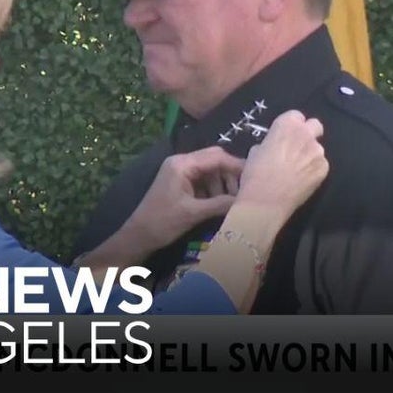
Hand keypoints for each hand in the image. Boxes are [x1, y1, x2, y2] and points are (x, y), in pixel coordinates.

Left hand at [121, 146, 244, 252]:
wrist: (139, 236)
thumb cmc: (163, 222)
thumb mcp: (193, 213)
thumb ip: (220, 204)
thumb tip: (246, 201)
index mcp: (182, 164)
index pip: (216, 157)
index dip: (236, 165)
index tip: (254, 177)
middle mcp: (182, 162)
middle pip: (214, 160)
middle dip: (230, 175)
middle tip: (243, 193)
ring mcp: (181, 172)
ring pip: (211, 171)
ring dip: (222, 185)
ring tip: (231, 202)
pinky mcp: (181, 183)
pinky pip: (203, 180)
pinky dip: (214, 190)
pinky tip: (220, 203)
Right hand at [234, 110, 328, 219]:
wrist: (265, 201)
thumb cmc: (255, 174)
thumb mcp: (256, 151)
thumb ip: (271, 142)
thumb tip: (277, 146)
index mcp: (287, 124)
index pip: (296, 116)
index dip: (291, 126)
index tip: (286, 136)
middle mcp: (306, 134)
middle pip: (314, 125)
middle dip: (308, 133)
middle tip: (298, 147)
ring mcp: (318, 152)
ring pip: (317, 148)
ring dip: (309, 155)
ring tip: (297, 170)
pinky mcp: (324, 169)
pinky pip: (320, 165)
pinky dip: (313, 170)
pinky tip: (302, 180)